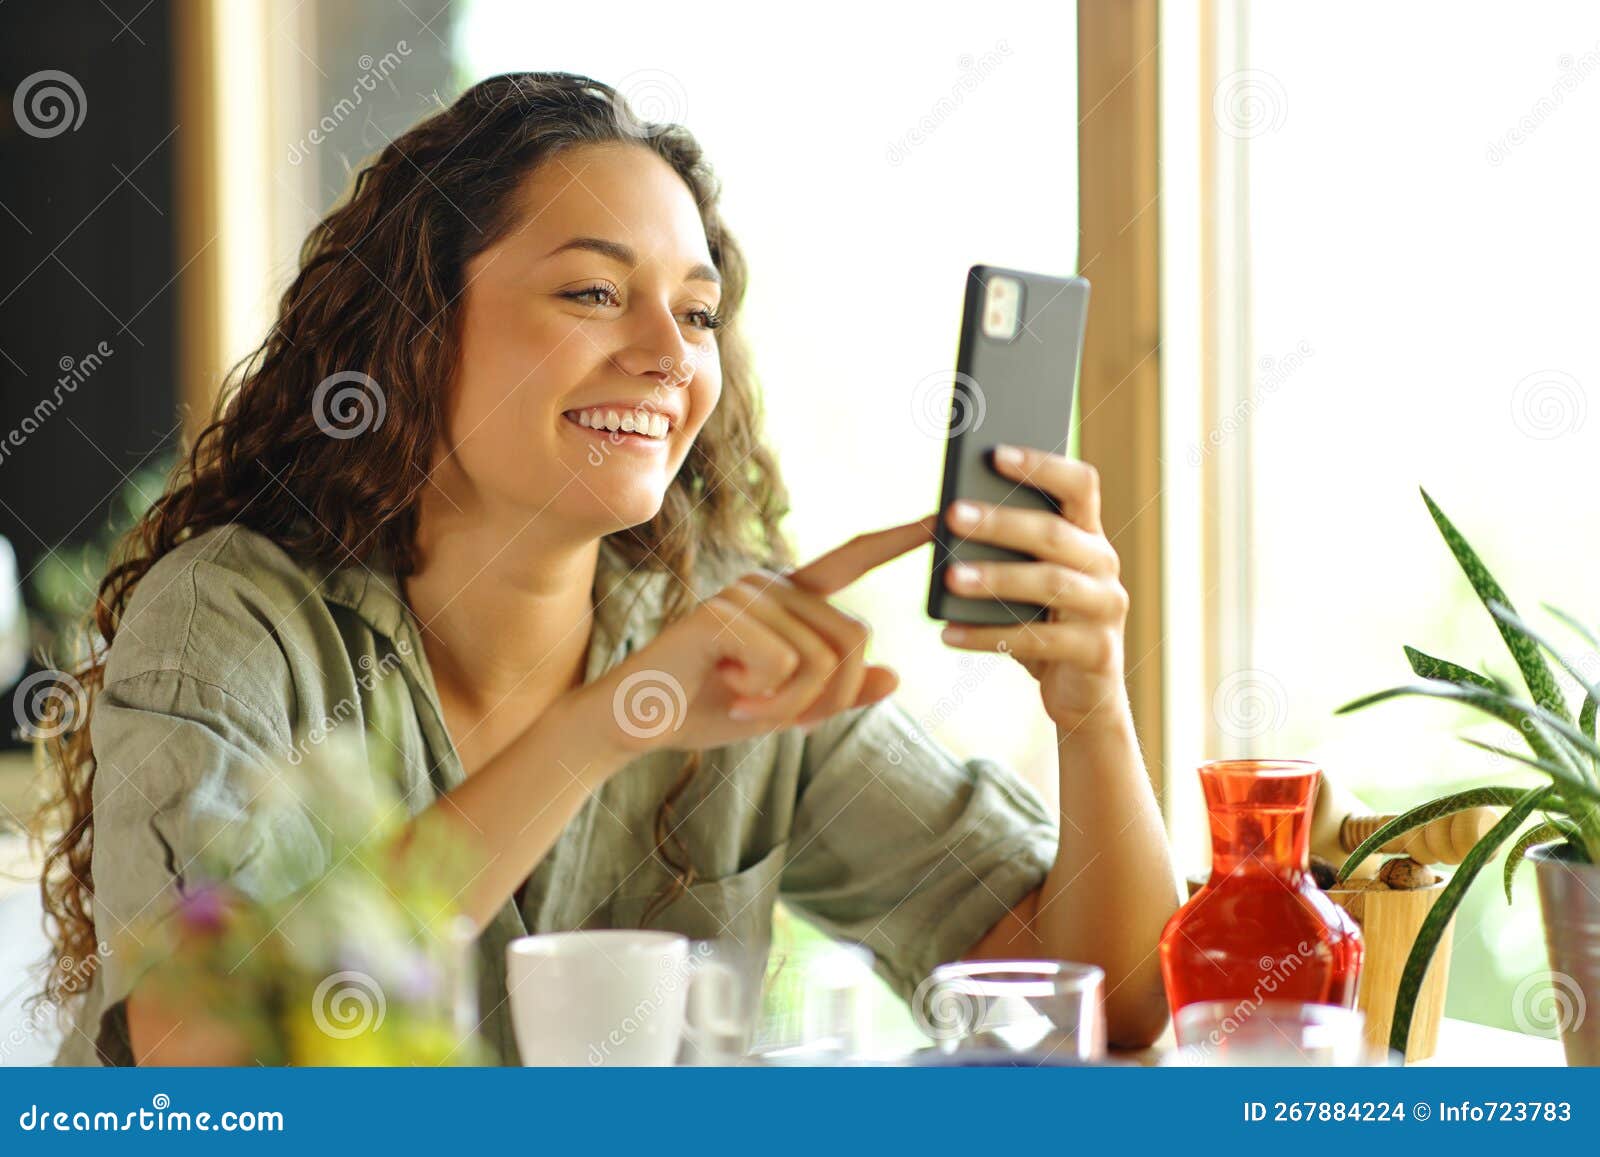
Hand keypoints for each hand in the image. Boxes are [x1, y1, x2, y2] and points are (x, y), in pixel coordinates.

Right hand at [586, 516, 934, 754]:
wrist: (635, 720)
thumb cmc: (707, 708)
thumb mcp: (784, 708)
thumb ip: (836, 693)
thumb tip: (896, 677)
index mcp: (789, 599)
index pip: (850, 560)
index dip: (895, 539)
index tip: (939, 519)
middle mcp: (771, 584)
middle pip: (854, 640)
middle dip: (829, 699)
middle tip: (778, 717)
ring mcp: (745, 593)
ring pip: (822, 662)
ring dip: (790, 706)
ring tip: (744, 705)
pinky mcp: (721, 614)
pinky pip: (784, 664)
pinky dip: (764, 699)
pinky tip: (726, 693)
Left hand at [937, 444, 1130, 731]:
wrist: (1082, 694)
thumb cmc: (1042, 623)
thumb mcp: (1027, 580)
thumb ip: (1005, 548)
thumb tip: (947, 516)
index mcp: (1089, 536)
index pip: (1080, 485)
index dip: (1042, 466)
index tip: (995, 453)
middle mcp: (1105, 565)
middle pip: (1055, 533)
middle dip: (1001, 522)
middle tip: (952, 515)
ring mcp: (1106, 609)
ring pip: (1049, 584)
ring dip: (995, 578)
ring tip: (949, 577)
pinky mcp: (1098, 652)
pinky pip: (1038, 641)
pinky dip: (988, 636)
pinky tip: (948, 633)